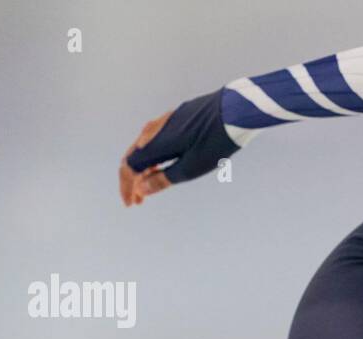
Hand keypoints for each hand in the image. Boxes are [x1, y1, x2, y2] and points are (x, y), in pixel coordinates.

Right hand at [118, 89, 241, 207]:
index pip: (129, 167)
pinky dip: (154, 156)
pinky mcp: (176, 118)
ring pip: (145, 148)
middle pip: (134, 157)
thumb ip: (164, 178)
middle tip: (138, 200)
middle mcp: (154, 130)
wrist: (235, 111)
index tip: (132, 204)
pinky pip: (156, 139)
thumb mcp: (190, 168)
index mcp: (154, 143)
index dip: (127, 187)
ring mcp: (165, 122)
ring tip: (149, 185)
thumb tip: (141, 189)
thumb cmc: (214, 142)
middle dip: (133, 180)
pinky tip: (160, 165)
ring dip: (144, 168)